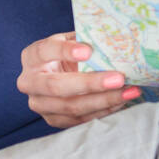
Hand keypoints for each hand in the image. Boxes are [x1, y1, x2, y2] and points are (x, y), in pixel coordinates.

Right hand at [17, 31, 140, 128]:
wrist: (59, 72)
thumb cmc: (70, 52)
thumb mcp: (73, 41)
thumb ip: (87, 39)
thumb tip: (115, 39)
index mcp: (32, 56)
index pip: (45, 51)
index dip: (66, 51)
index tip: (88, 51)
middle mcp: (29, 82)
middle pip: (57, 86)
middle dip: (91, 83)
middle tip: (119, 78)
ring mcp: (39, 104)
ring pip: (71, 106)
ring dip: (104, 100)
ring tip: (129, 91)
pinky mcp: (53, 120)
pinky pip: (79, 119)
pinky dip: (103, 111)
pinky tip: (121, 101)